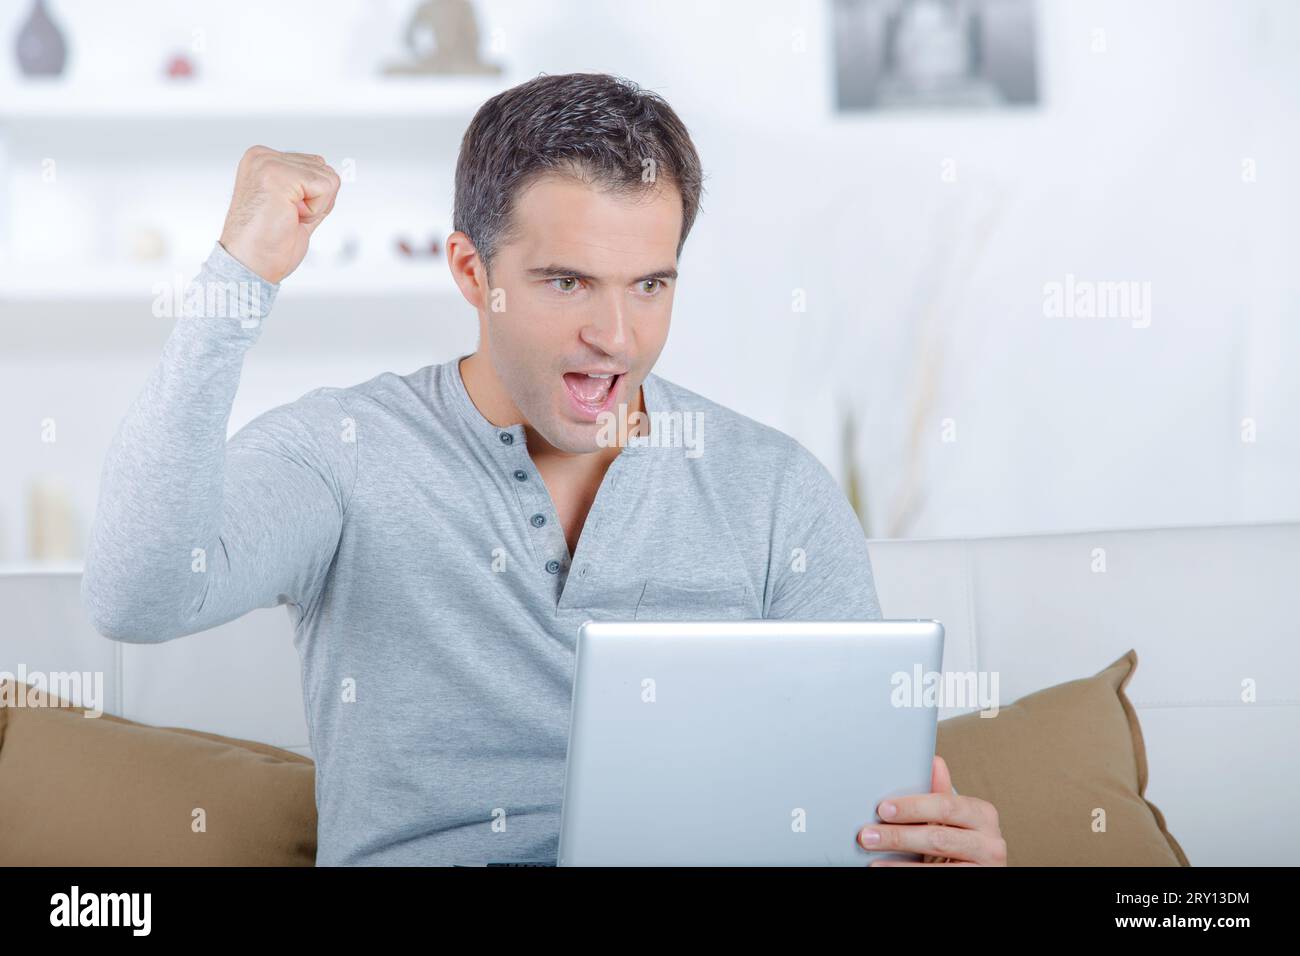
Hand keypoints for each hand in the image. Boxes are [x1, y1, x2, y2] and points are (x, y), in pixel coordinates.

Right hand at [219, 145, 340, 283]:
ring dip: (314, 208)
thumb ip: (309, 188)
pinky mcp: (278, 174)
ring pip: (328, 179)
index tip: (287, 213)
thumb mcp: (293, 206)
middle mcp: (263, 157)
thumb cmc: (267, 245)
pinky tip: (289, 217)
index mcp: (264, 160)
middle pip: (326, 171)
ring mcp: (268, 163)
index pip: (317, 166)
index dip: (314, 199)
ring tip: (287, 217)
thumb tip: (332, 177)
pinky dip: (314, 211)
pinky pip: (325, 188)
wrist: (249, 265)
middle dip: (316, 202)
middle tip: (287, 218)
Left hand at [857, 755, 1006, 865]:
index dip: (912, 807)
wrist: (975, 869)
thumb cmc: (960, 840)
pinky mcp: (977, 881)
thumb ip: (940, 793)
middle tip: (868, 835)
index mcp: (983, 815)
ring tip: (874, 861)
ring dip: (900, 863)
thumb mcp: (952, 816)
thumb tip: (934, 761)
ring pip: (937, 864)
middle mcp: (990, 843)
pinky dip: (909, 874)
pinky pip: (939, 878)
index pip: (945, 806)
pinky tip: (890, 871)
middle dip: (899, 836)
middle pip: (938, 837)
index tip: (883, 809)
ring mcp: (985, 867)